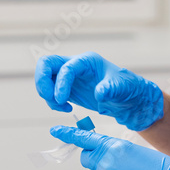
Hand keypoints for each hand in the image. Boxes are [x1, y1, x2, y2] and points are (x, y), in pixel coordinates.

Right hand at [35, 52, 163, 130]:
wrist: (127, 99)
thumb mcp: (122, 88)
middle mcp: (75, 65)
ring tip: (61, 106)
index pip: (66, 67)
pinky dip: (52, 102)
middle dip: (42, 81)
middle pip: (46, 64)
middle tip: (51, 99)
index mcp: (87, 61)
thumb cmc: (127, 89)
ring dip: (47, 94)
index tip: (62, 99)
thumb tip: (100, 92)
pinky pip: (50, 92)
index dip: (61, 82)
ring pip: (45, 78)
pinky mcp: (67, 88)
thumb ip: (111, 88)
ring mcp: (69, 76)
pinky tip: (66, 109)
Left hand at [49, 125, 169, 169]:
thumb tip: (105, 159)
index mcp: (114, 146)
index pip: (86, 138)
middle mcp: (106, 162)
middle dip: (94, 160)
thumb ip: (116, 152)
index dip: (69, 134)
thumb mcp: (136, 152)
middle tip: (111, 165)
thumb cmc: (160, 169)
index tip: (55, 130)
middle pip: (87, 159)